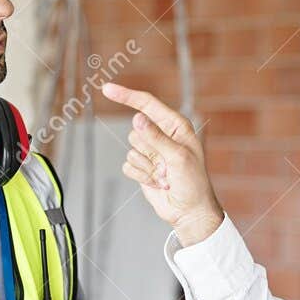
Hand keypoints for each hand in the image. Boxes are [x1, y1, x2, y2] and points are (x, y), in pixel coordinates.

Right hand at [103, 82, 224, 246]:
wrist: (188, 211)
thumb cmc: (193, 183)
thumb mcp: (177, 157)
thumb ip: (156, 137)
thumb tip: (137, 117)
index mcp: (175, 125)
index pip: (147, 104)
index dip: (126, 96)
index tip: (107, 89)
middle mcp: (161, 135)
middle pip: (135, 131)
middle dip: (148, 151)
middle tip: (167, 166)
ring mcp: (151, 151)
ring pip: (130, 149)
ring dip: (146, 167)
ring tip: (165, 176)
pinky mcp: (142, 167)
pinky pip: (127, 165)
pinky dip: (141, 176)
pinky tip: (157, 183)